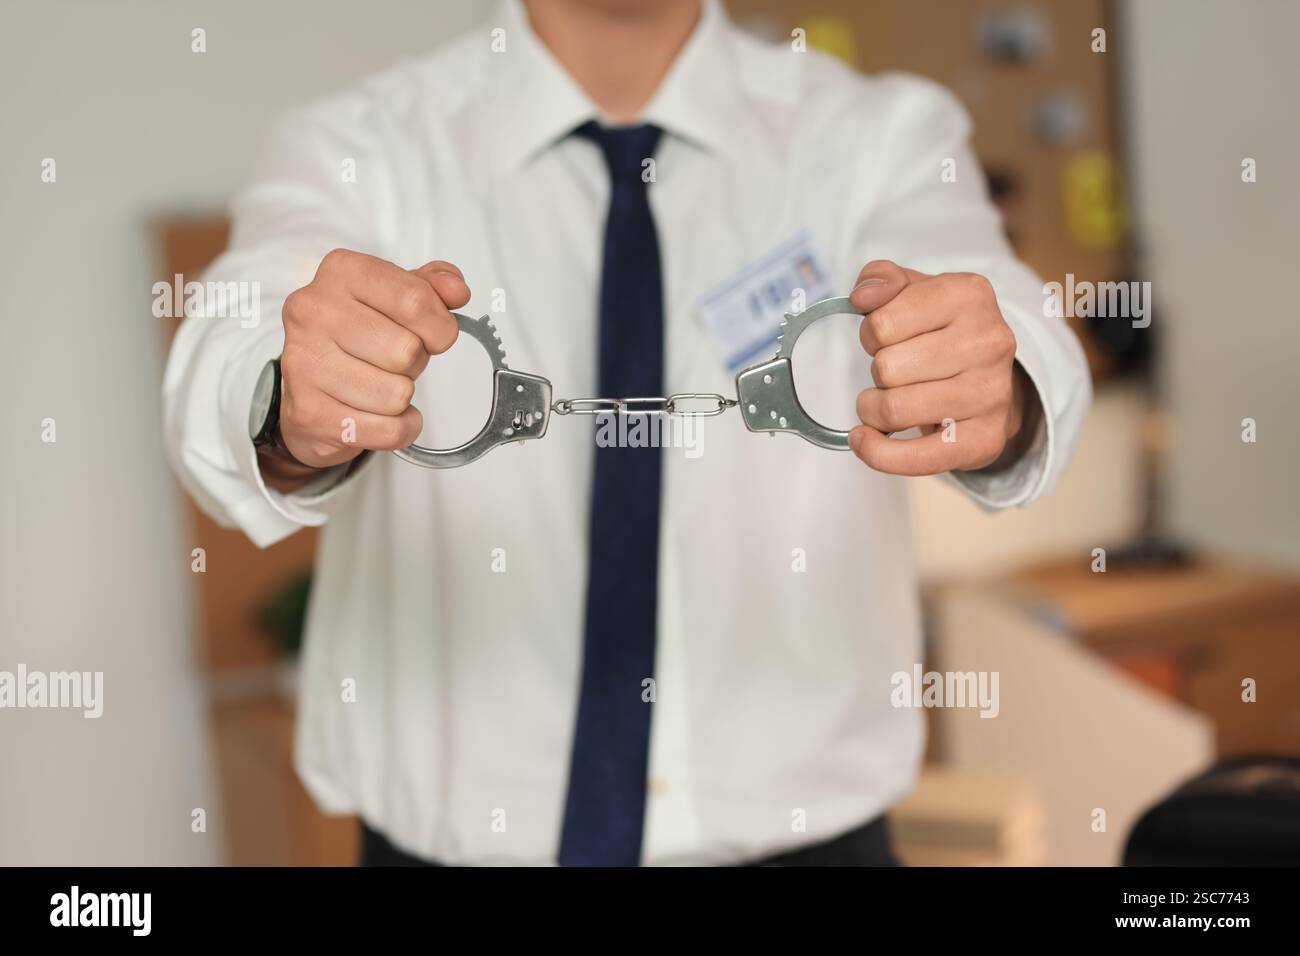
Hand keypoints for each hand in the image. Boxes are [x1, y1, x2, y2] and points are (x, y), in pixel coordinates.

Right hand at [276, 249, 467, 468]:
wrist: (307, 389)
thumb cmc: (358, 337)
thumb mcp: (395, 297)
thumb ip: (432, 286)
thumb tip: (456, 290)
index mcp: (341, 271)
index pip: (416, 300)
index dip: (440, 326)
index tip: (434, 334)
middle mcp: (314, 311)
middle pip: (407, 350)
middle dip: (415, 363)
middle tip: (393, 362)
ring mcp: (305, 363)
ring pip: (397, 394)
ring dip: (402, 397)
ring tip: (378, 384)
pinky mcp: (309, 413)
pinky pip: (388, 430)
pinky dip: (398, 428)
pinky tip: (379, 414)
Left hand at [847, 260, 1033, 474]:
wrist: (988, 378)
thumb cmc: (940, 332)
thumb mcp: (912, 292)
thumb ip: (880, 279)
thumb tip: (862, 296)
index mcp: (969, 294)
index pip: (881, 323)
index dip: (871, 334)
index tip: (886, 338)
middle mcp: (990, 341)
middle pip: (886, 368)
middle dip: (876, 374)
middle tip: (895, 372)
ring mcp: (992, 392)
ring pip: (895, 409)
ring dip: (874, 410)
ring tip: (887, 401)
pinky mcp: (986, 439)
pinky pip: (918, 458)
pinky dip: (878, 454)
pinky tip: (866, 440)